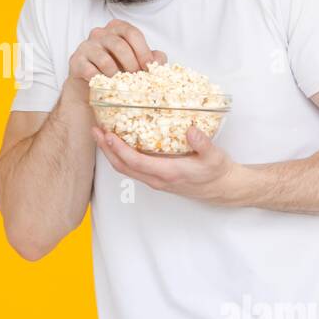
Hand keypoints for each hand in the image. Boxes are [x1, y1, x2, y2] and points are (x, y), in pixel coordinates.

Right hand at [68, 19, 166, 83]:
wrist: (92, 84)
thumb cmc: (118, 69)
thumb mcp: (138, 62)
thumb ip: (152, 59)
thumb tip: (158, 61)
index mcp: (117, 28)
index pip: (132, 33)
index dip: (143, 51)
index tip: (148, 67)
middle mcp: (100, 33)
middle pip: (119, 45)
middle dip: (131, 64)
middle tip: (136, 78)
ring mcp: (86, 46)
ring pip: (105, 59)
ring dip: (116, 75)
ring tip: (120, 83)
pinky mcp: (76, 61)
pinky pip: (90, 71)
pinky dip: (100, 80)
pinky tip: (105, 84)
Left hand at [91, 123, 244, 205]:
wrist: (223, 188)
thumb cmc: (217, 173)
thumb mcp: (215, 157)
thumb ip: (203, 144)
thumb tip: (191, 131)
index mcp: (169, 172)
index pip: (136, 162)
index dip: (120, 149)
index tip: (108, 135)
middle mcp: (158, 179)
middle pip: (123, 166)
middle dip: (106, 150)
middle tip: (95, 131)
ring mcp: (155, 180)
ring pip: (126, 168)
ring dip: (111, 153)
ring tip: (101, 135)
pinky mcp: (157, 178)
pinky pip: (133, 168)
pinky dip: (121, 155)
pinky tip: (118, 143)